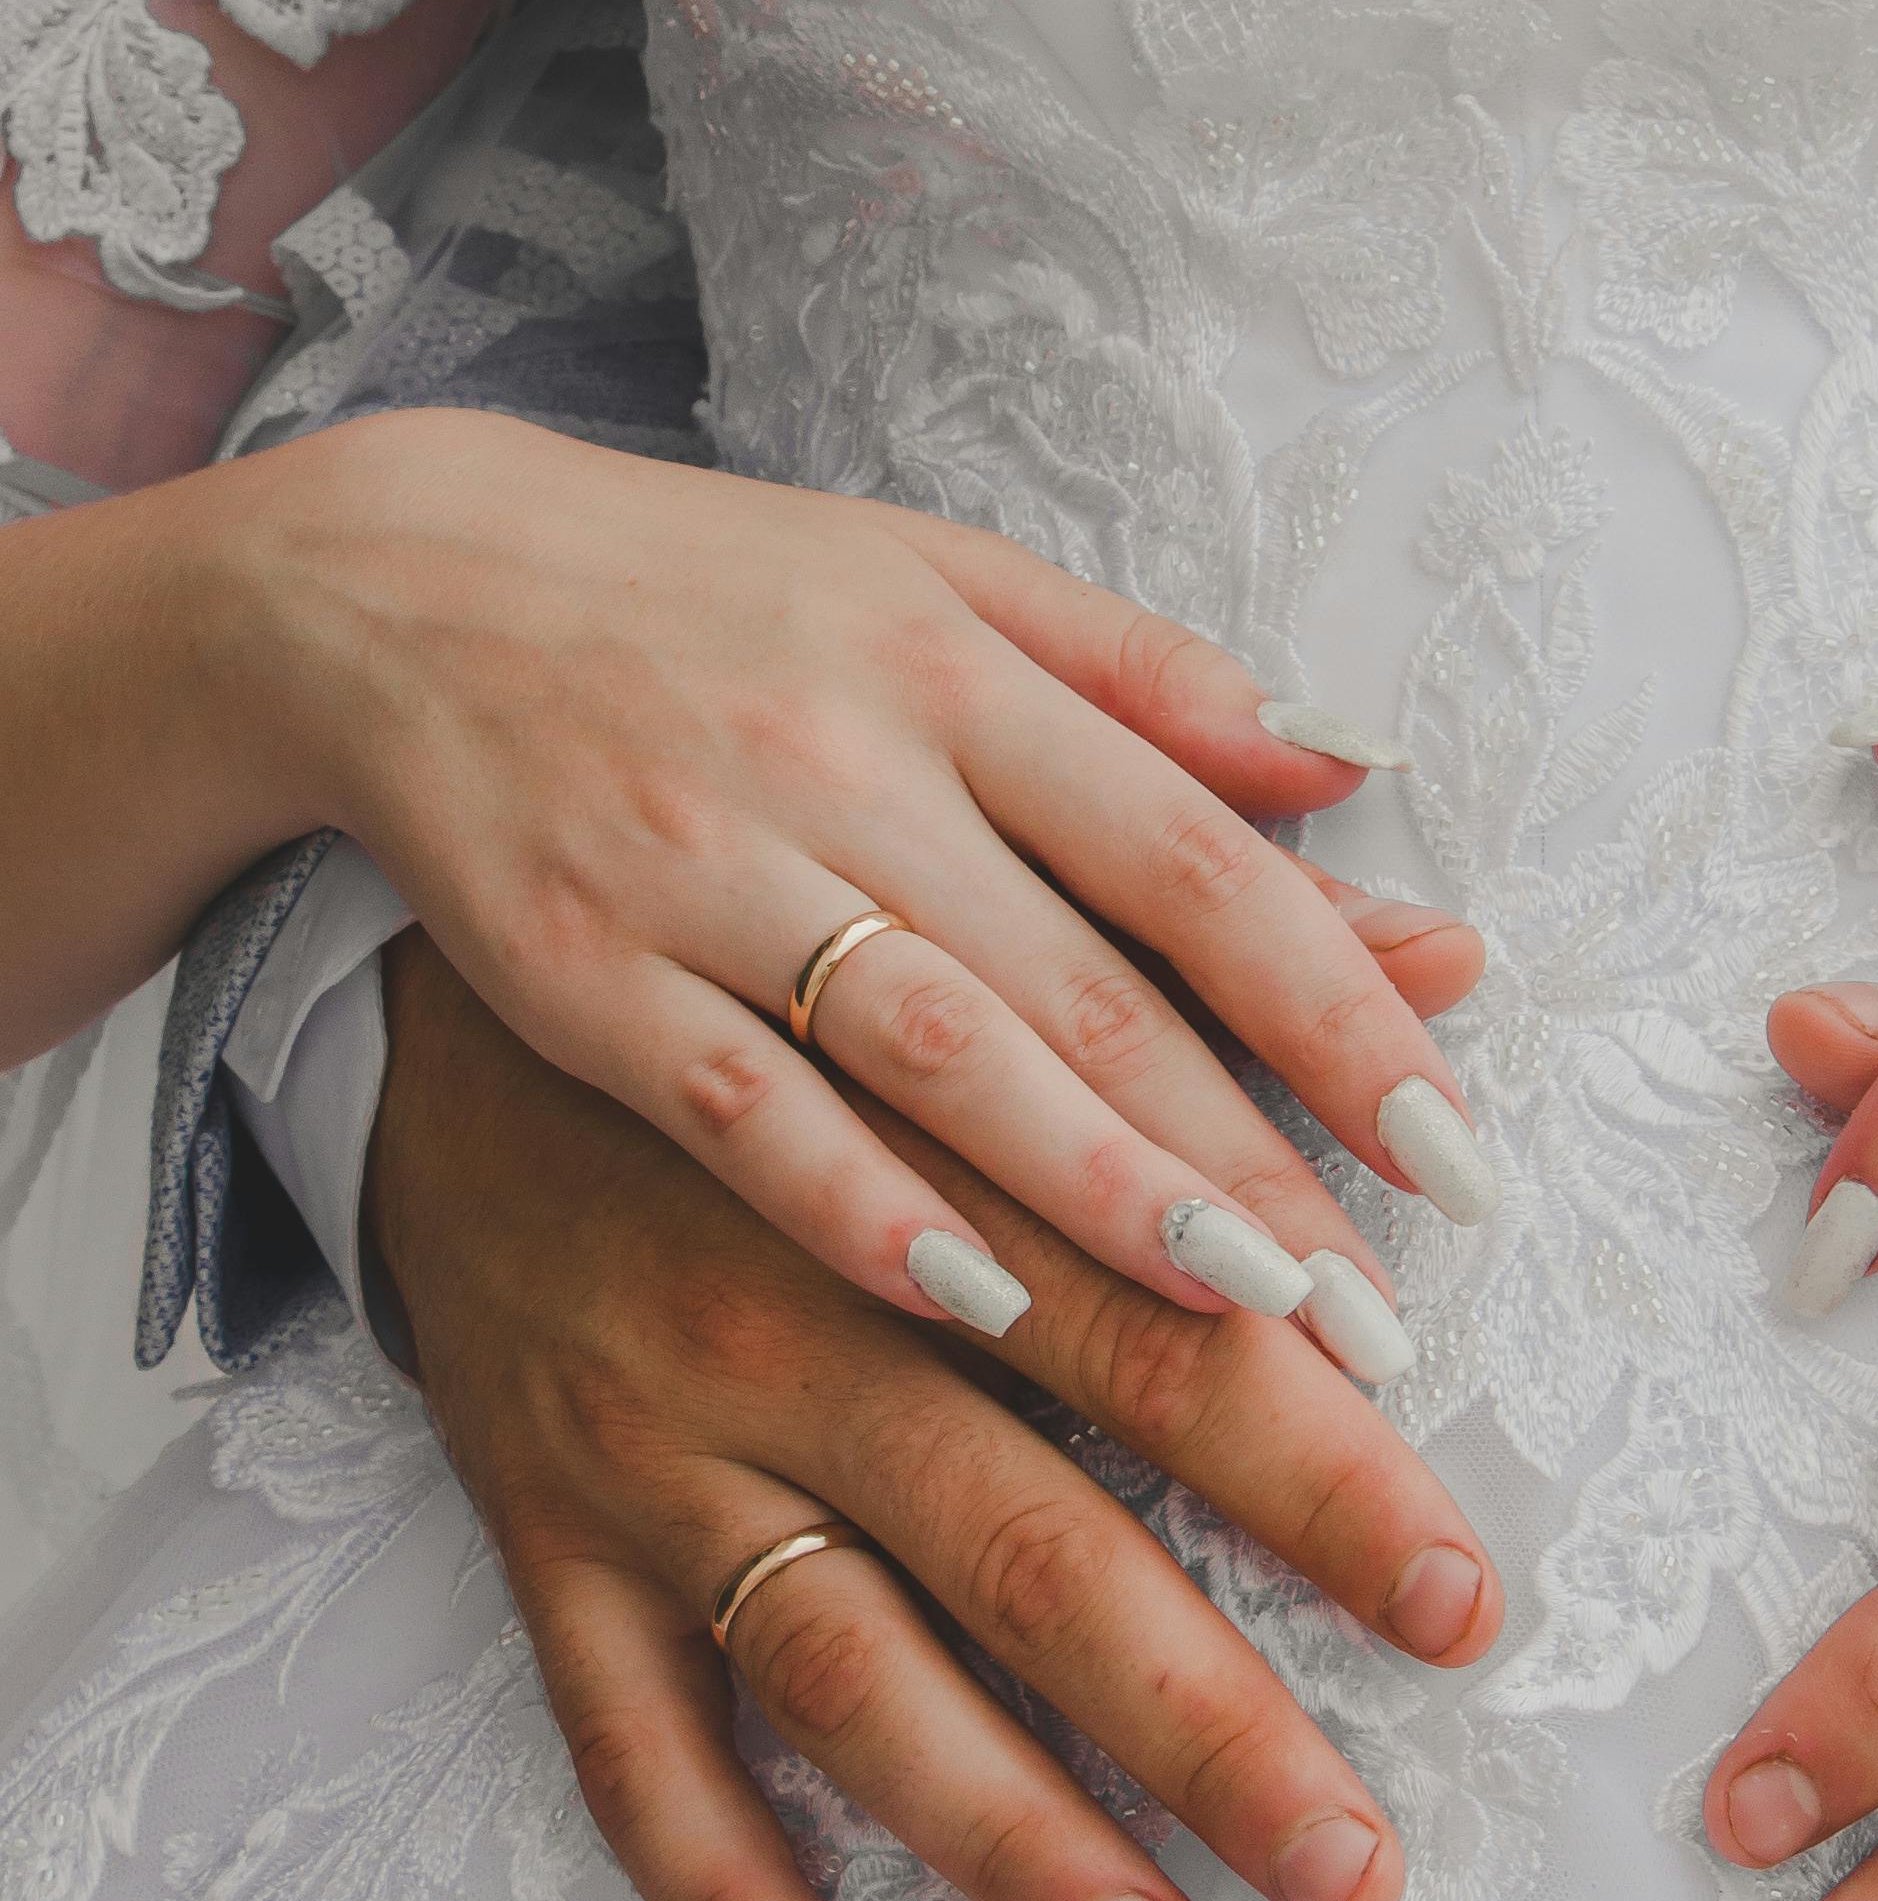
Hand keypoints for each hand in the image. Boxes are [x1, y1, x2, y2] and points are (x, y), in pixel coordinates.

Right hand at [241, 408, 1500, 1341]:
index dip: (1337, 1002)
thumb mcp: (942, 580)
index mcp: (959, 671)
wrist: (400, 585)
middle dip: (1253, 1155)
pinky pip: (739, 1113)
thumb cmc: (717, 595)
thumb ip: (1150, 682)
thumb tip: (1356, 770)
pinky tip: (976, 1304)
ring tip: (1249, 1320)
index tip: (1453, 1144)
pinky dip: (858, 1207)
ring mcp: (709, 877)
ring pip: (935, 1055)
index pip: (1192, 855)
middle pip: (1088, 984)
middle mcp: (848, 768)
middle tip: (1385, 1313)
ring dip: (1100, 1194)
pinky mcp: (582, 979)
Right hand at [369, 926, 1505, 1900]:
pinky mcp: (546, 1535)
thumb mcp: (994, 923)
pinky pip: (629, 1746)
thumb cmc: (787, 978)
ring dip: (1008, 1838)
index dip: (1319, 1476)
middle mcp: (792, 1326)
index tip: (1459, 1603)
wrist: (431, 987)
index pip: (1161, 1345)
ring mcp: (660, 1449)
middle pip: (1031, 1549)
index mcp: (935, 1175)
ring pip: (849, 1677)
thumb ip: (1218, 956)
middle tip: (1356, 1868)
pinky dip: (726, 1893)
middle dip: (1207, 1727)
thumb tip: (1456, 953)